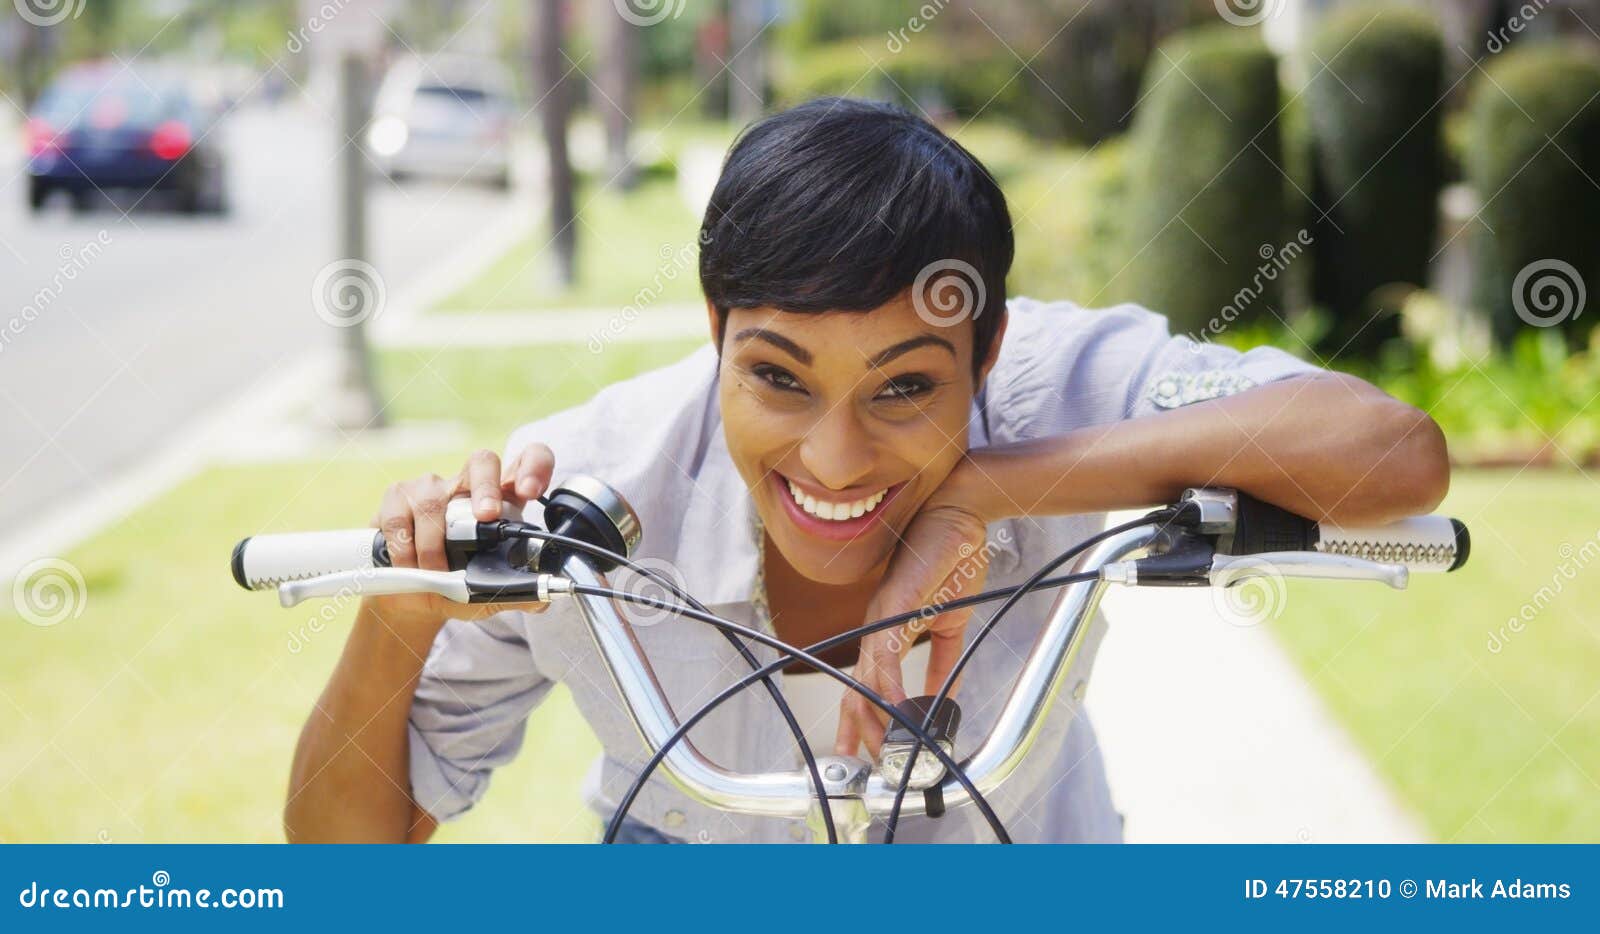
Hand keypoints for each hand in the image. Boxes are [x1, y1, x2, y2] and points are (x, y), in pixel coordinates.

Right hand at [366, 444, 555, 627]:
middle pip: (483, 461)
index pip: (528, 460)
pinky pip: (399, 516)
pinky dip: (404, 548)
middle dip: (486, 487)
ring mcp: (431, 487)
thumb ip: (516, 591)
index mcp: (502, 500)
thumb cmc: (457, 586)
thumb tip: (543, 598)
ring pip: (434, 500)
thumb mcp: (490, 592)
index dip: (534, 466)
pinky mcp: (396, 496)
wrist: (410, 598)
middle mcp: (468, 485)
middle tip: (487, 517)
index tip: (531, 490)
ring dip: (434, 545)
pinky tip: (407, 565)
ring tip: (435, 573)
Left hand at [834, 460, 997, 757]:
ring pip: (866, 677)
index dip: (862, 716)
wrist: (958, 517)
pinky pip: (887, 654)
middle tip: (866, 762)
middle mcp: (877, 628)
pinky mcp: (893, 607)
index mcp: (887, 631)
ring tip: (881, 747)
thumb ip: (942, 657)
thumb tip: (942, 691)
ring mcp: (882, 618)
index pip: (867, 682)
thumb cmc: (951, 559)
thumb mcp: (950, 622)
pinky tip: (897, 708)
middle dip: (859, 728)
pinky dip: (891, 684)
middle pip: (857, 688)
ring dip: (873, 715)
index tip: (866, 747)